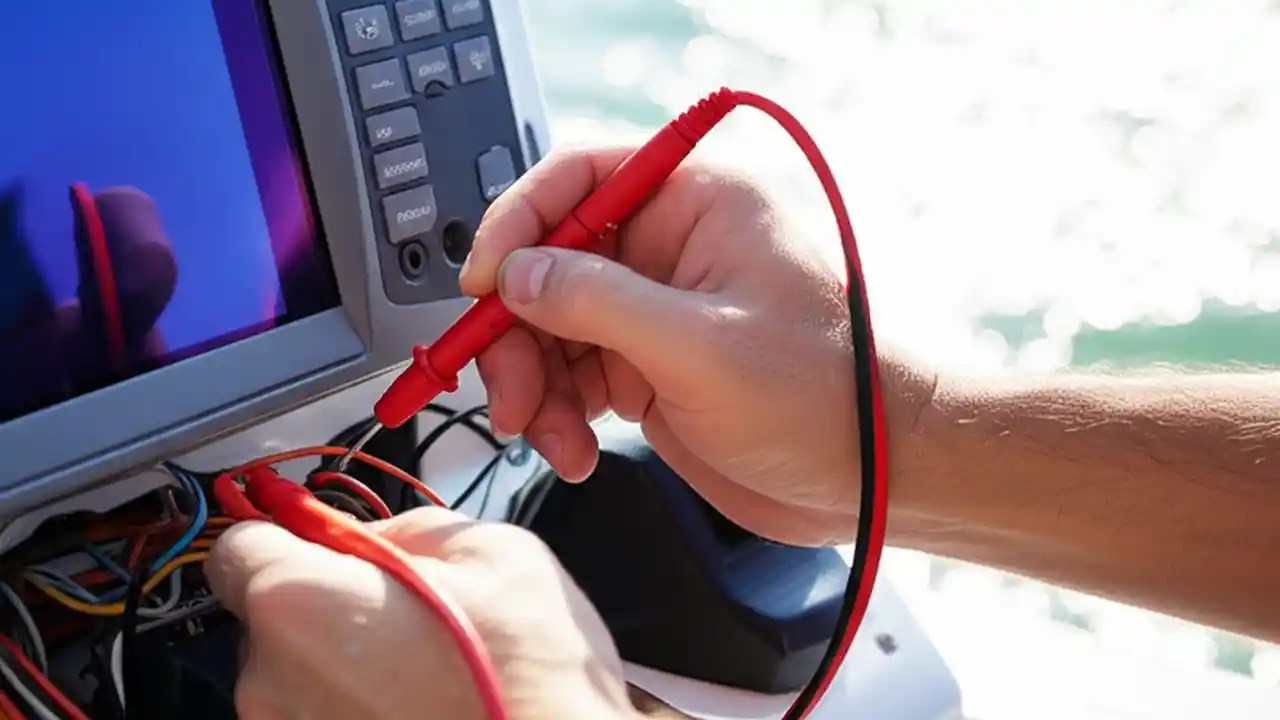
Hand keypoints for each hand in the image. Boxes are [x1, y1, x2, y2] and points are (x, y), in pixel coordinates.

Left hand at [207, 508, 638, 719]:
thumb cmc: (527, 674)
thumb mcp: (490, 551)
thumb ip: (407, 530)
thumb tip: (371, 539)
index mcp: (299, 601)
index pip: (238, 544)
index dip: (286, 530)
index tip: (322, 530)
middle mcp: (272, 679)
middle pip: (272, 614)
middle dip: (328, 597)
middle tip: (406, 602)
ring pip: (300, 672)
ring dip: (346, 658)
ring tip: (427, 663)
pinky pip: (323, 718)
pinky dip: (360, 706)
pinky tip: (421, 702)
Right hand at [462, 148, 902, 544]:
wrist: (874, 476)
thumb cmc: (826, 395)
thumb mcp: (701, 346)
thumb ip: (598, 301)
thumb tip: (516, 275)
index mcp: (697, 205)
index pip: (580, 177)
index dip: (519, 222)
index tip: (483, 282)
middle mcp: (671, 249)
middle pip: (550, 263)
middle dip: (517, 330)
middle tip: (506, 391)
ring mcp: (656, 311)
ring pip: (551, 327)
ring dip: (533, 384)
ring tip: (547, 436)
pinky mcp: (648, 368)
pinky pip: (573, 377)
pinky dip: (558, 415)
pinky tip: (575, 449)